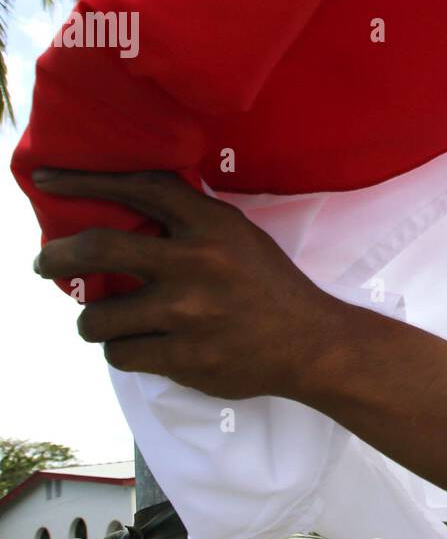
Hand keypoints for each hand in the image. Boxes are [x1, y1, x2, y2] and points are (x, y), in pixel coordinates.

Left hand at [32, 169, 342, 399]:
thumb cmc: (268, 285)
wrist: (310, 344)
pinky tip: (139, 346)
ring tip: (102, 321)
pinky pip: (122, 355)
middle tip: (45, 263)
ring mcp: (189, 313)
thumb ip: (189, 222)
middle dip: (57, 256)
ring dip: (91, 321)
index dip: (86, 181)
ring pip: (99, 317)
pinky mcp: (186, 358)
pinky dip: (123, 351)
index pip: (139, 187)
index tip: (47, 180)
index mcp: (212, 225)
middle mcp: (197, 263)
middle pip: (99, 249)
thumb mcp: (237, 236)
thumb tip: (121, 211)